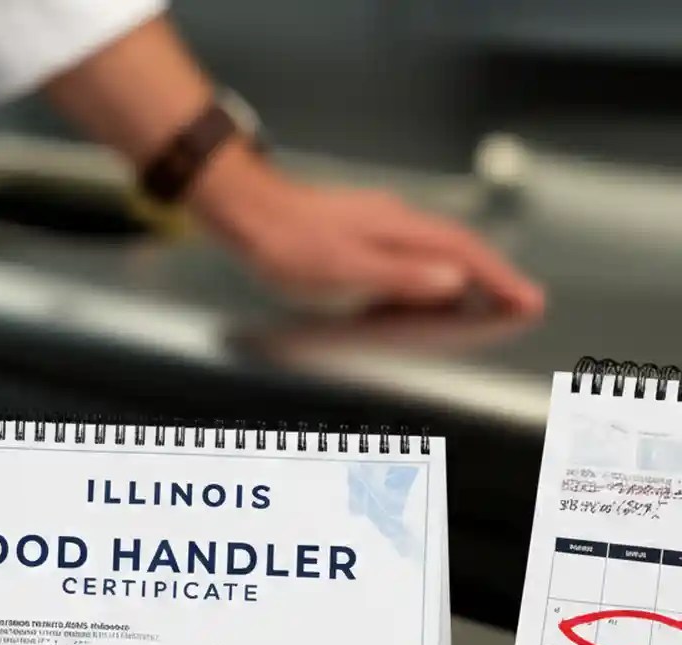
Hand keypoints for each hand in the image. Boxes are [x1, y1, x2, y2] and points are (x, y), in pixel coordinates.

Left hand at [190, 144, 544, 312]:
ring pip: (435, 249)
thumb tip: (454, 280)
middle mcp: (394, 220)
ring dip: (466, 274)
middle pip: (459, 247)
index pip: (466, 252)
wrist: (245, 212)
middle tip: (521, 302)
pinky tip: (422, 289)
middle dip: (494, 276)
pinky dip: (430, 273)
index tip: (530, 300)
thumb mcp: (345, 268)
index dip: (501, 278)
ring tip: (487, 301)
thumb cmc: (286, 242)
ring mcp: (376, 223)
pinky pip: (410, 253)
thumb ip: (402, 276)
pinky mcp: (358, 231)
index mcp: (398, 228)